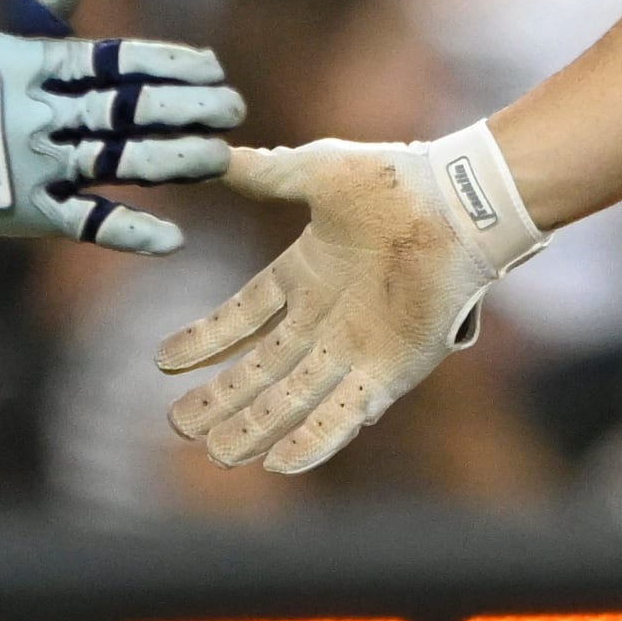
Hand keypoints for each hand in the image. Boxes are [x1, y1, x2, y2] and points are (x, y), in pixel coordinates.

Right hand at [0, 0, 241, 254]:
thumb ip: (40, 4)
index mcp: (37, 65)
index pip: (118, 60)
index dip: (169, 64)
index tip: (212, 67)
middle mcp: (42, 113)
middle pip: (129, 109)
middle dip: (187, 108)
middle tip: (235, 108)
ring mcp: (36, 164)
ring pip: (118, 162)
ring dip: (174, 160)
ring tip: (219, 157)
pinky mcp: (27, 211)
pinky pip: (86, 223)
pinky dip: (130, 232)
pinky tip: (173, 237)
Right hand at [158, 125, 545, 472]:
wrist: (458, 206)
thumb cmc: (395, 183)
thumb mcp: (315, 172)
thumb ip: (263, 172)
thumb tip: (211, 156)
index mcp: (305, 273)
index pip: (243, 316)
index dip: (204, 340)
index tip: (163, 363)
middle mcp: (325, 318)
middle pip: (261, 369)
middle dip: (221, 398)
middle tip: (180, 426)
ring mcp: (357, 348)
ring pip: (293, 398)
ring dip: (257, 426)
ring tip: (219, 453)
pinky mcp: (391, 371)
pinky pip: (345, 414)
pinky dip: (315, 441)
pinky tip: (279, 464)